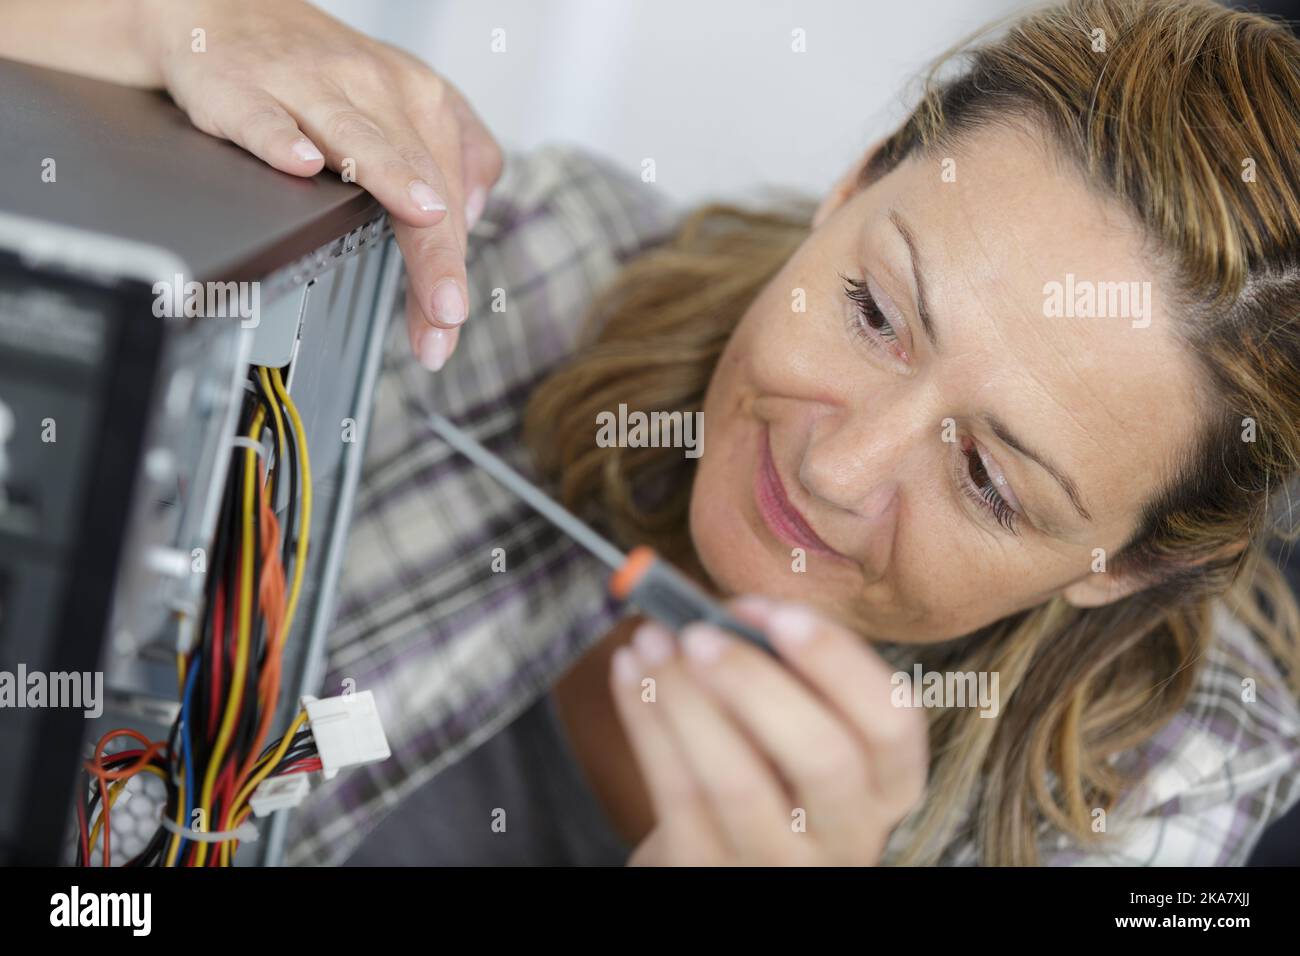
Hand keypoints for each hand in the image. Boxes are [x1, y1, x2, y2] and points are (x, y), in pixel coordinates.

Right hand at [138, 0, 502, 369]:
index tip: (451, 316)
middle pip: (419, 175)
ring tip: (423, 219)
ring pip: (359, 137)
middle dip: (435, 252)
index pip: (451, 190)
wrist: (220, 9)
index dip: (455, 260)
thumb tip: (470, 215)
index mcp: (418, 98)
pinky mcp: (241, 84)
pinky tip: (302, 165)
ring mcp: (307, 84)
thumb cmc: (316, 70)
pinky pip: (264, 116)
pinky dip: (281, 140)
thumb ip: (452, 152)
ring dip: (393, 180)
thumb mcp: (403, 99)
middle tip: (443, 314)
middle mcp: (372, 87)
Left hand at [608, 598, 928, 865]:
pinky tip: (629, 671)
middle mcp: (849, 834)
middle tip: (698, 632)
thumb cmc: (769, 764)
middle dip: (754, 682)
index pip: (892, 723)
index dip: (838, 662)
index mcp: (887, 784)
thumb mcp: (801, 723)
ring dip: (685, 697)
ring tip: (651, 639)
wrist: (723, 853)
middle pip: (821, 757)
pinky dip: (646, 721)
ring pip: (737, 782)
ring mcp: (779, 864)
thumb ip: (786, 669)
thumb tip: (730, 614)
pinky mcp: (710, 870)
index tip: (779, 614)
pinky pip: (676, 795)